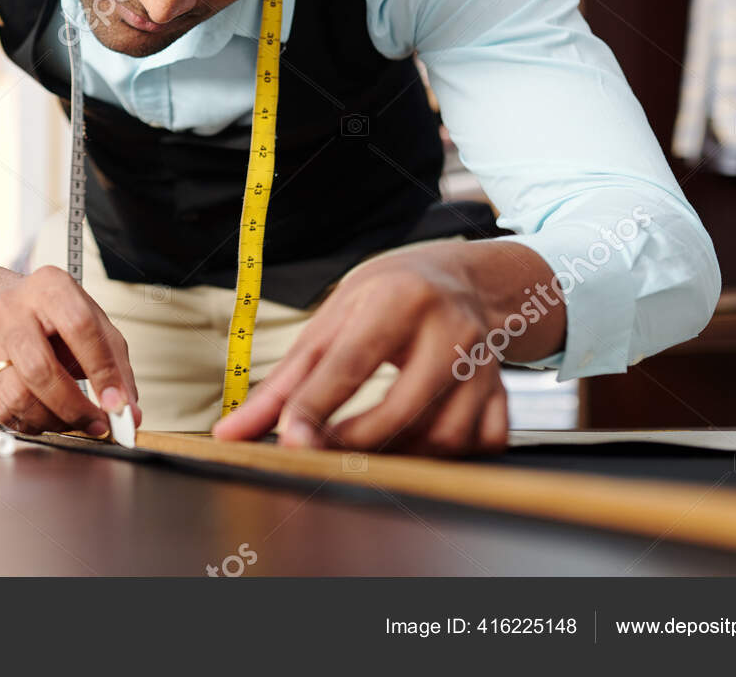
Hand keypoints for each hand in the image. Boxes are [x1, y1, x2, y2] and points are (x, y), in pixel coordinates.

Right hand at [0, 265, 140, 436]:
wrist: (0, 308)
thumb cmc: (54, 320)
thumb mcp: (93, 324)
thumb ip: (116, 366)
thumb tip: (129, 413)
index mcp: (50, 287)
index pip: (80, 327)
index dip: (102, 371)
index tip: (118, 405)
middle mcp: (11, 308)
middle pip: (40, 368)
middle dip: (74, 407)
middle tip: (97, 425)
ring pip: (16, 396)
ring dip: (52, 421)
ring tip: (72, 422)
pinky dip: (29, 424)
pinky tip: (45, 418)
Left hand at [213, 244, 509, 456]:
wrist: (463, 277)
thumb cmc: (387, 295)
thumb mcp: (331, 320)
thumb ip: (282, 382)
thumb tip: (231, 433)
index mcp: (398, 298)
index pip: (350, 362)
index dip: (316, 407)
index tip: (290, 442)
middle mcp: (449, 329)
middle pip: (402, 409)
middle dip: (355, 442)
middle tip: (321, 452)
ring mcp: (483, 363)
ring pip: (443, 437)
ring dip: (397, 455)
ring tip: (364, 445)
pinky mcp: (503, 391)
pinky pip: (481, 444)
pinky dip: (446, 458)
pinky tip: (417, 442)